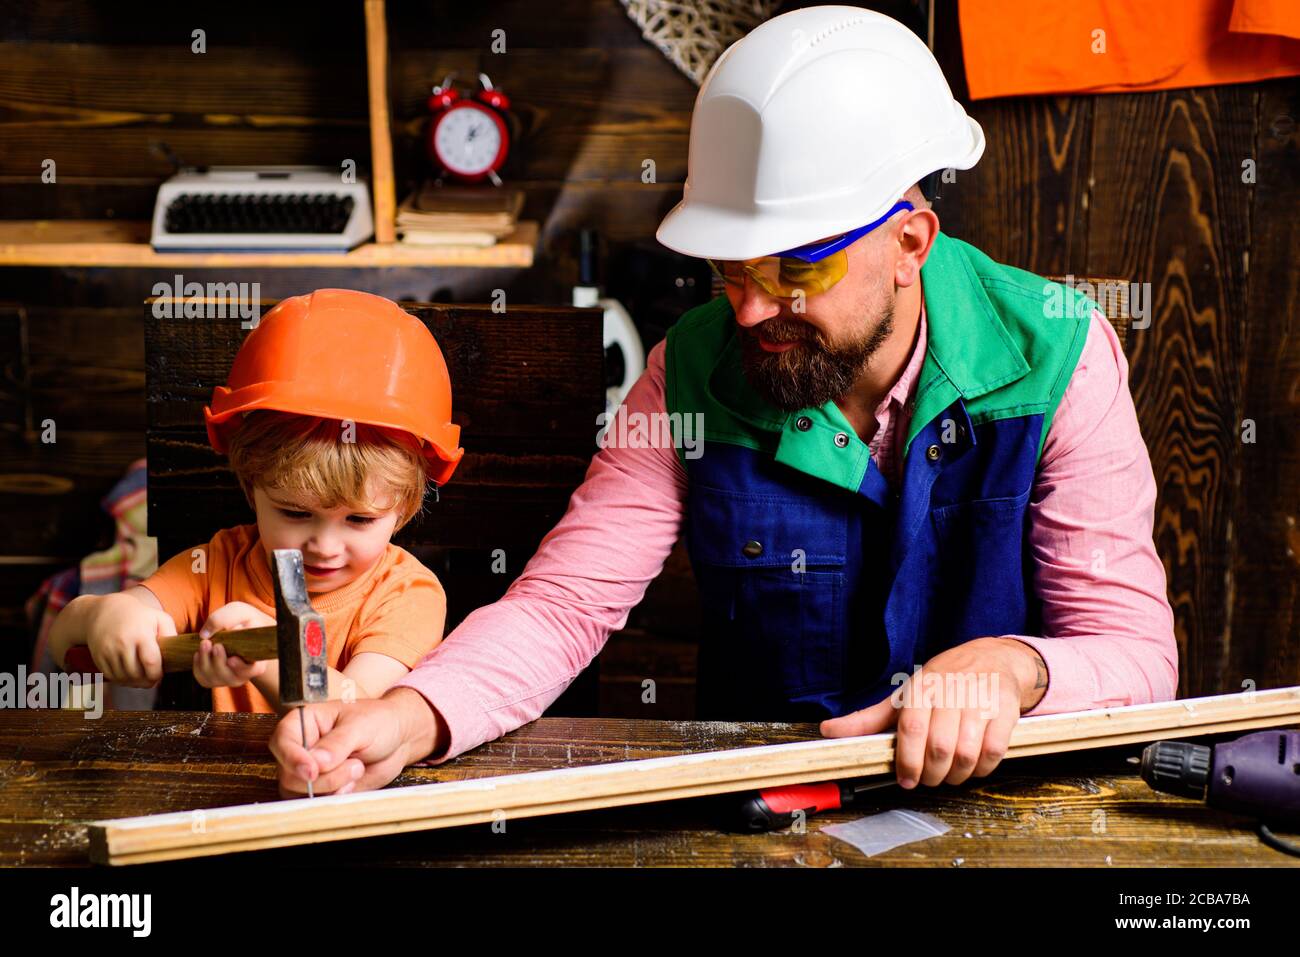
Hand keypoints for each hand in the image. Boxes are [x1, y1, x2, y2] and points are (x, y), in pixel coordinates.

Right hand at [82, 593, 177, 686]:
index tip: (161, 674)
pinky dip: (121, 680)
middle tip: (153, 680)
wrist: (104, 611)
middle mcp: (123, 643)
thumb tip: (177, 652)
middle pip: (136, 674)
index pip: (151, 663)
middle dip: (147, 681)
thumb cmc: (138, 615)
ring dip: (134, 683)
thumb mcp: (159, 618)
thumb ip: (171, 634)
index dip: (157, 674)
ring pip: (123, 678)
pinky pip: (111, 676)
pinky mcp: (98, 657)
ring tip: (142, 679)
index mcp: (141, 634)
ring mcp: (108, 651)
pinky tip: (129, 676)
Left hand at [192, 602, 273, 687]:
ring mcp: (229, 677)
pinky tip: (199, 653)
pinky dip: (198, 666)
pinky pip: (203, 679)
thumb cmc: (244, 620)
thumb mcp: (240, 612)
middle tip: (215, 645)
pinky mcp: (215, 678)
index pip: (253, 670)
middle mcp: (244, 673)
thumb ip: (225, 618)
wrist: (242, 628)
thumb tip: (205, 634)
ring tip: (205, 644)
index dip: (241, 667)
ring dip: (206, 661)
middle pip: (229, 676)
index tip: (231, 659)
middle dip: (218, 661)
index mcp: (257, 659)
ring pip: (214, 678)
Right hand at [269, 688, 442, 797]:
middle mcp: (301, 747)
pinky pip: (317, 802)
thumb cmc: (378, 722)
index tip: (312, 771)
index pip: (282, 741)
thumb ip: (337, 744)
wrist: (398, 739)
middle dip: (325, 777)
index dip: (292, 758)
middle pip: (290, 774)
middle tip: (355, 765)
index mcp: (304, 722)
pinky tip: (354, 782)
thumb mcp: (360, 726)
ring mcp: (309, 770)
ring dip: (332, 787)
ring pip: (301, 793)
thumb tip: (315, 762)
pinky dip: (337, 798)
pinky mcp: (322, 788)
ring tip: (357, 769)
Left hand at [821, 637, 1041, 788]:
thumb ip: (870, 718)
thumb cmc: (943, 681)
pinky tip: (973, 767)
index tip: (905, 780)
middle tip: (927, 780)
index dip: (907, 760)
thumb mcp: (904, 695)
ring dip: (956, 775)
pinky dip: (982, 769)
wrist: (992, 658)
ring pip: (967, 753)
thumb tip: (829, 730)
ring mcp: (981, 701)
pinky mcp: (1006, 710)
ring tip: (949, 776)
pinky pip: (994, 752)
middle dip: (931, 774)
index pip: (912, 728)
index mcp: (922, 687)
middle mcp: (952, 692)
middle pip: (940, 747)